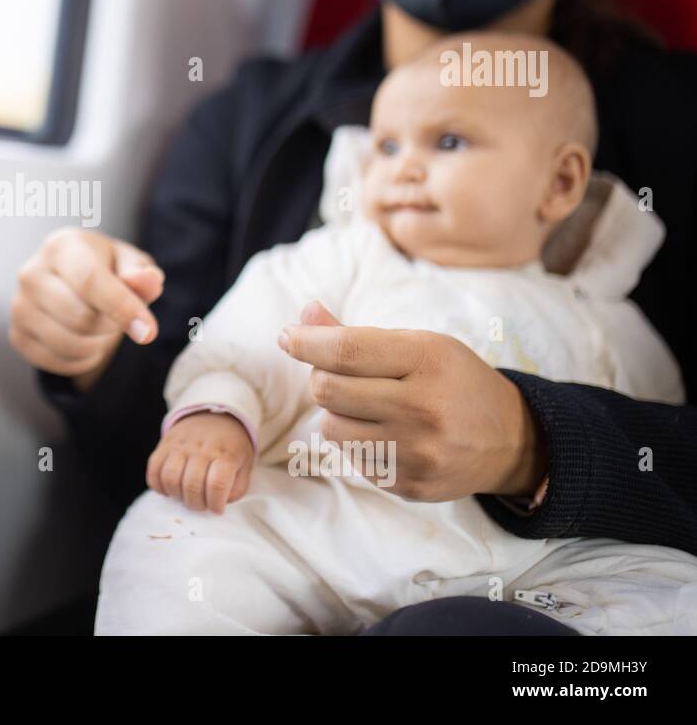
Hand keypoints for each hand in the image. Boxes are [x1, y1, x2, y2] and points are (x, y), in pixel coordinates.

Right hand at [9, 228, 163, 389]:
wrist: (71, 282)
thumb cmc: (106, 270)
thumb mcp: (129, 265)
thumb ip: (141, 274)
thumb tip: (148, 282)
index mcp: (61, 247)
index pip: (90, 282)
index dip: (122, 308)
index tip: (148, 332)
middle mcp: (32, 273)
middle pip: (82, 318)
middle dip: (111, 325)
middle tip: (117, 315)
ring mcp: (19, 306)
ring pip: (71, 344)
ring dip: (98, 344)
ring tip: (101, 326)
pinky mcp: (17, 335)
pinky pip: (59, 362)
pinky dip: (82, 359)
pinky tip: (85, 340)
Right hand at [146, 412, 253, 512]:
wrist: (213, 414)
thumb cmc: (231, 446)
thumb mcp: (245, 463)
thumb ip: (237, 487)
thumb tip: (219, 503)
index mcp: (225, 454)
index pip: (217, 484)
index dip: (216, 503)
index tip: (217, 509)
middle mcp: (201, 448)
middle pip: (192, 485)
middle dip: (196, 504)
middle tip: (201, 503)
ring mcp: (180, 445)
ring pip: (170, 477)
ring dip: (177, 494)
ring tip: (185, 495)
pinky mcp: (164, 444)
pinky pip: (153, 469)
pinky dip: (158, 485)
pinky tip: (170, 488)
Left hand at [279, 301, 546, 501]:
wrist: (512, 441)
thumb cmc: (453, 381)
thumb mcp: (418, 345)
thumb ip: (356, 335)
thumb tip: (304, 314)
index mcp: (428, 359)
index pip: (347, 349)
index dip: (307, 342)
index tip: (287, 337)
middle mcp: (423, 407)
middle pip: (328, 390)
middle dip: (321, 378)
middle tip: (336, 374)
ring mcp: (418, 452)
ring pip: (330, 429)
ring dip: (334, 414)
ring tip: (365, 407)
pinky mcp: (411, 485)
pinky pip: (352, 460)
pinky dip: (356, 444)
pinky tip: (385, 435)